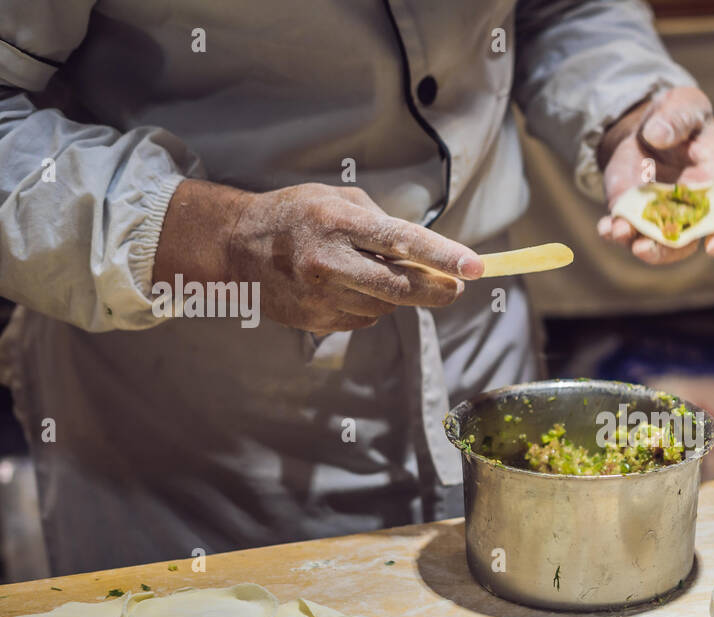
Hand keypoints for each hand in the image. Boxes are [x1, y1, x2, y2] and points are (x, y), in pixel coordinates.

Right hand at [154, 180, 482, 332]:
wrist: (235, 246)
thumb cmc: (296, 215)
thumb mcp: (337, 198)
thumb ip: (380, 220)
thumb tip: (423, 249)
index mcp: (337, 221)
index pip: (401, 240)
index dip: (442, 256)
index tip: (477, 266)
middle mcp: (328, 260)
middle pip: (400, 287)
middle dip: (437, 290)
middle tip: (457, 286)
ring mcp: (320, 295)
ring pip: (385, 306)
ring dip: (398, 295)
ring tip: (381, 274)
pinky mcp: (316, 320)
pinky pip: (364, 318)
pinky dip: (371, 306)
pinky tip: (352, 288)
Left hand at [597, 86, 713, 264]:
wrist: (647, 122)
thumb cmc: (680, 114)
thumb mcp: (685, 104)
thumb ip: (678, 118)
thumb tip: (657, 136)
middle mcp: (688, 210)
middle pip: (684, 243)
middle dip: (665, 250)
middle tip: (644, 248)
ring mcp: (658, 214)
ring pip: (652, 243)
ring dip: (637, 244)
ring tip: (618, 231)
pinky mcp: (631, 210)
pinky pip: (625, 228)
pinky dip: (614, 232)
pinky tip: (606, 227)